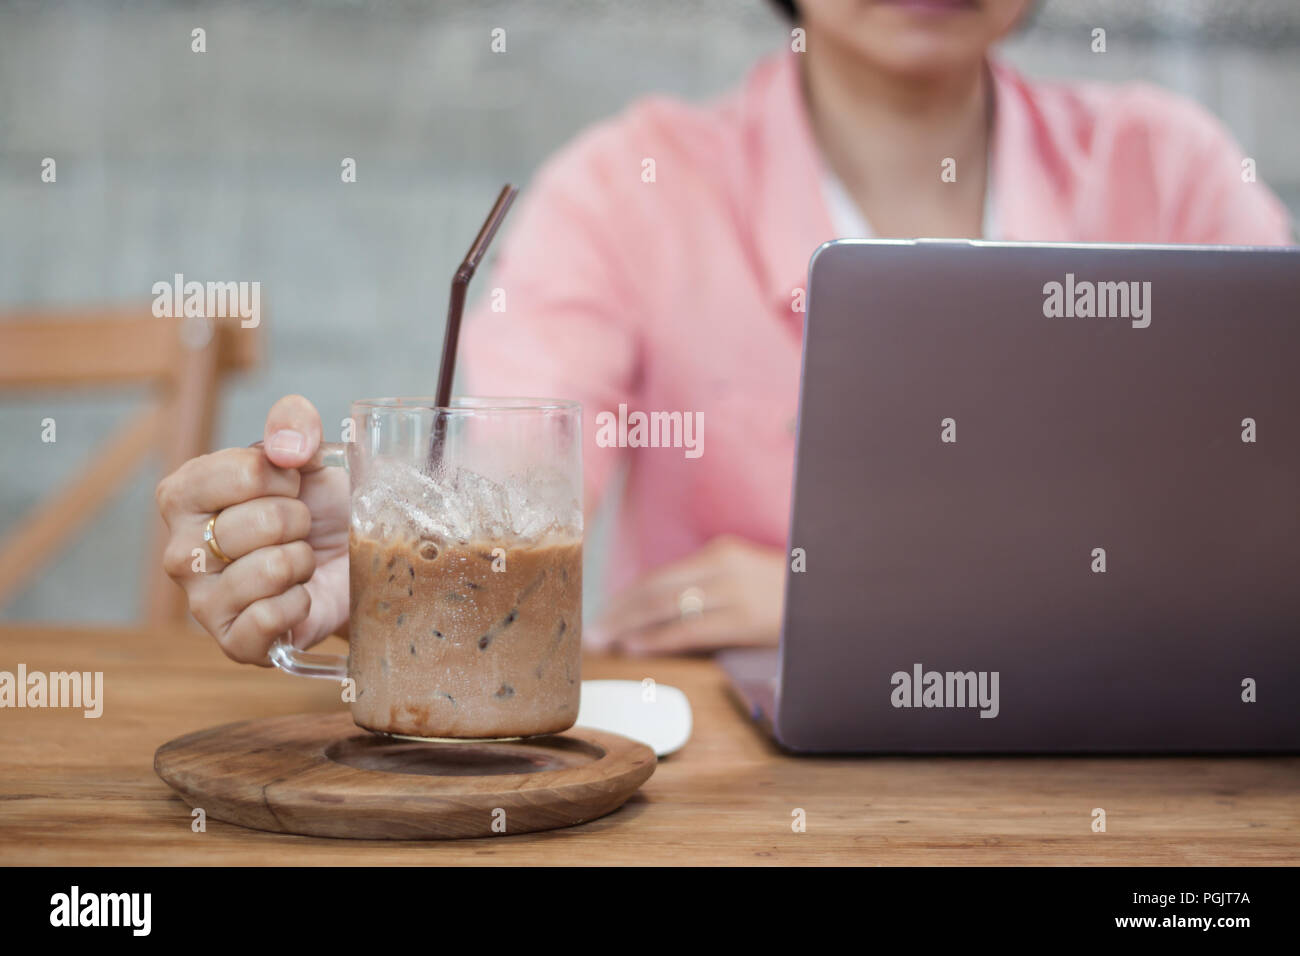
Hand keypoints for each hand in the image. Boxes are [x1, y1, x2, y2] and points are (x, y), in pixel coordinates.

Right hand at [155, 394, 350, 664]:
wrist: (348, 565)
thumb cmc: (318, 509)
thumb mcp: (309, 454)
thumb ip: (293, 425)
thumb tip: (287, 447)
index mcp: (183, 495)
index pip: (244, 472)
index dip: (285, 477)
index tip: (289, 487)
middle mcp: (179, 551)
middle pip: (261, 522)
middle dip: (299, 522)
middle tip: (297, 531)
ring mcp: (201, 602)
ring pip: (271, 568)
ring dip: (302, 562)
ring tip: (297, 563)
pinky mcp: (231, 643)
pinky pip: (272, 617)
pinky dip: (300, 603)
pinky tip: (295, 597)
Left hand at [589, 535, 784, 655]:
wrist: (836, 596)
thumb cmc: (789, 596)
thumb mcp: (747, 580)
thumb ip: (710, 590)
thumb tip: (660, 615)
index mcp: (721, 554)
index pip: (660, 577)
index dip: (625, 597)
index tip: (600, 613)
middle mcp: (723, 566)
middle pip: (656, 590)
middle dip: (618, 611)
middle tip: (590, 631)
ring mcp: (735, 591)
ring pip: (667, 607)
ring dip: (629, 625)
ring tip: (603, 641)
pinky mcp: (745, 618)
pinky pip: (691, 629)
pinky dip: (658, 638)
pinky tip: (635, 646)